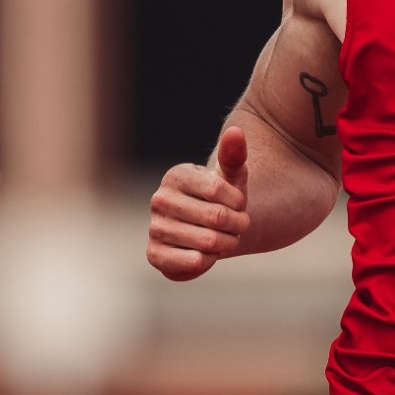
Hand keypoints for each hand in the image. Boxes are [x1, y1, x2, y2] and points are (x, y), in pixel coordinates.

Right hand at [146, 125, 251, 280]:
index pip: (218, 189)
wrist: (207, 229)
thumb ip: (234, 155)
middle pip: (216, 217)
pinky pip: (193, 262)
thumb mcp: (231, 176)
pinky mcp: (154, 254)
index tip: (240, 204)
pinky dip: (209, 260)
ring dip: (227, 243)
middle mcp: (160, 200)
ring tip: (226, 238)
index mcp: (175, 176)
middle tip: (240, 225)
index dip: (238, 201)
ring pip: (208, 242)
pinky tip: (208, 253)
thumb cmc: (221, 198)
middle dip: (238, 225)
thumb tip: (235, 132)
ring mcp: (155, 227)